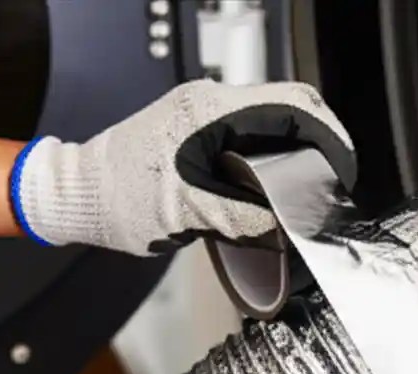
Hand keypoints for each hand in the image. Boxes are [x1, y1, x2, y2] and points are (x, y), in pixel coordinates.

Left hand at [11, 80, 356, 256]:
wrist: (75, 197)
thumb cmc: (116, 200)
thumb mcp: (188, 216)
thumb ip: (245, 217)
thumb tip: (289, 227)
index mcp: (210, 112)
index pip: (294, 105)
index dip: (329, 137)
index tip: (342, 168)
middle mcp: (209, 103)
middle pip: (290, 106)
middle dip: (321, 140)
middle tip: (335, 177)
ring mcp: (202, 113)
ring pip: (272, 120)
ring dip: (297, 147)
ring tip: (310, 182)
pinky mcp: (196, 129)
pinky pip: (250, 133)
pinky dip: (273, 154)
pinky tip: (275, 183)